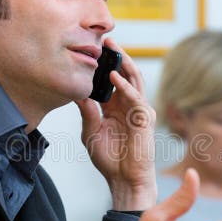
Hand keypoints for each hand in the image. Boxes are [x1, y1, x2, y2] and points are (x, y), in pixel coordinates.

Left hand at [75, 38, 156, 210]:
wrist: (123, 180)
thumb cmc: (109, 160)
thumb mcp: (90, 131)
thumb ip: (87, 111)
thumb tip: (76, 91)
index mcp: (115, 107)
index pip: (111, 80)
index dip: (103, 65)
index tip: (92, 50)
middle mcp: (128, 105)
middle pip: (124, 74)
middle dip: (116, 56)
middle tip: (104, 40)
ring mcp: (139, 110)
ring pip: (133, 79)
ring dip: (123, 62)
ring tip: (112, 48)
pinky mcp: (145, 118)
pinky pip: (136, 97)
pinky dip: (125, 86)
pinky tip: (115, 76)